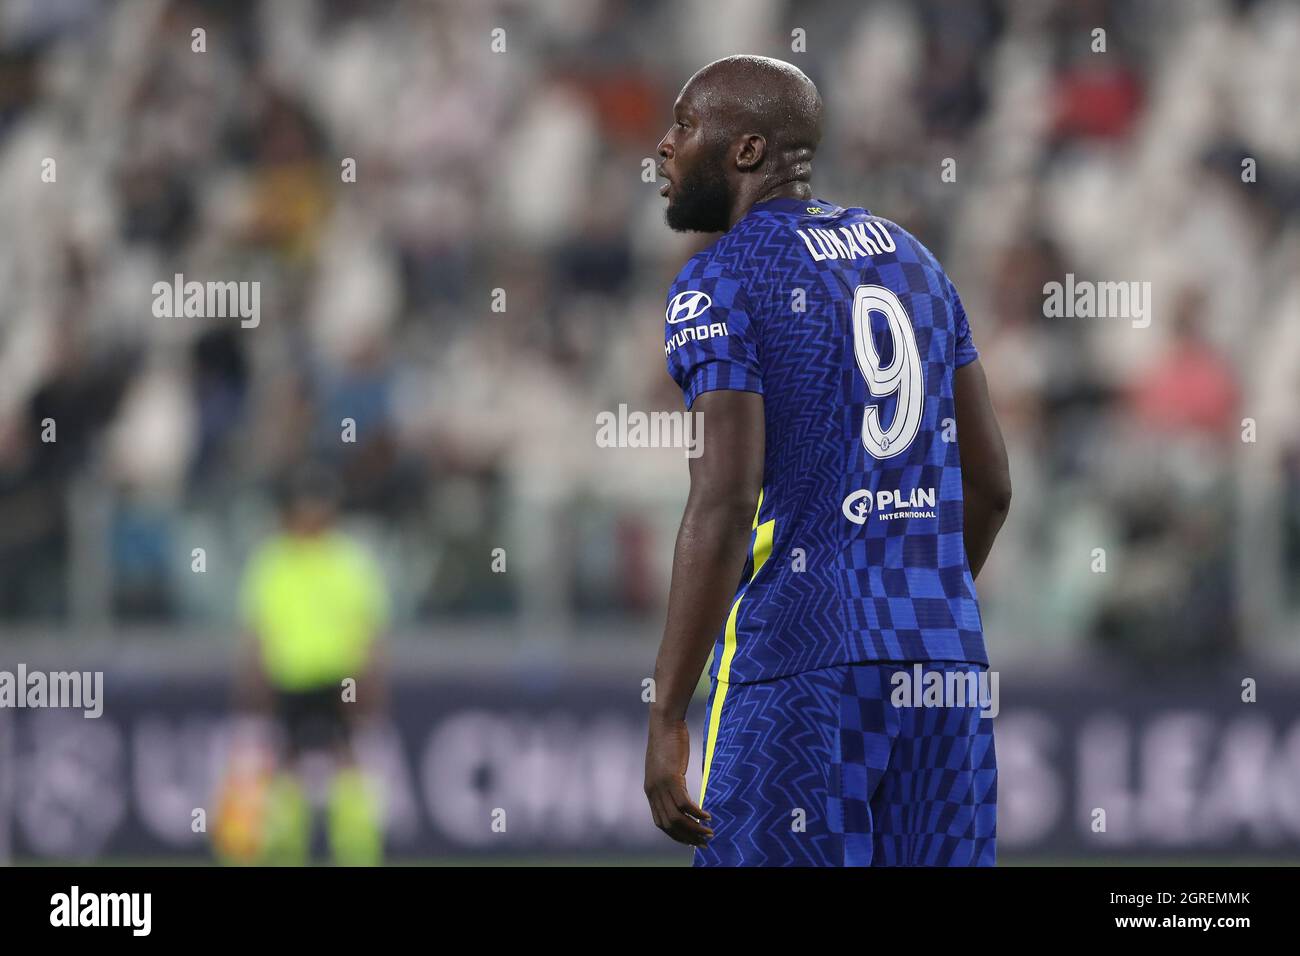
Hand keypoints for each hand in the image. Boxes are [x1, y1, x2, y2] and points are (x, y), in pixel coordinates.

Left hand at [644, 717, 712, 846]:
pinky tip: (707, 816)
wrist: (664, 722)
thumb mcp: (666, 766)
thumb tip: (679, 788)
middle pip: (669, 825)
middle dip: (687, 837)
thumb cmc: (668, 740)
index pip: (661, 823)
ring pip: (677, 818)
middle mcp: (653, 792)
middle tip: (704, 843)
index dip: (676, 835)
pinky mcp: (671, 778)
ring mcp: (661, 786)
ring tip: (709, 832)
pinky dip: (697, 814)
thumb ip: (669, 780)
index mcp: (651, 791)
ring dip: (694, 829)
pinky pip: (685, 804)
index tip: (691, 841)